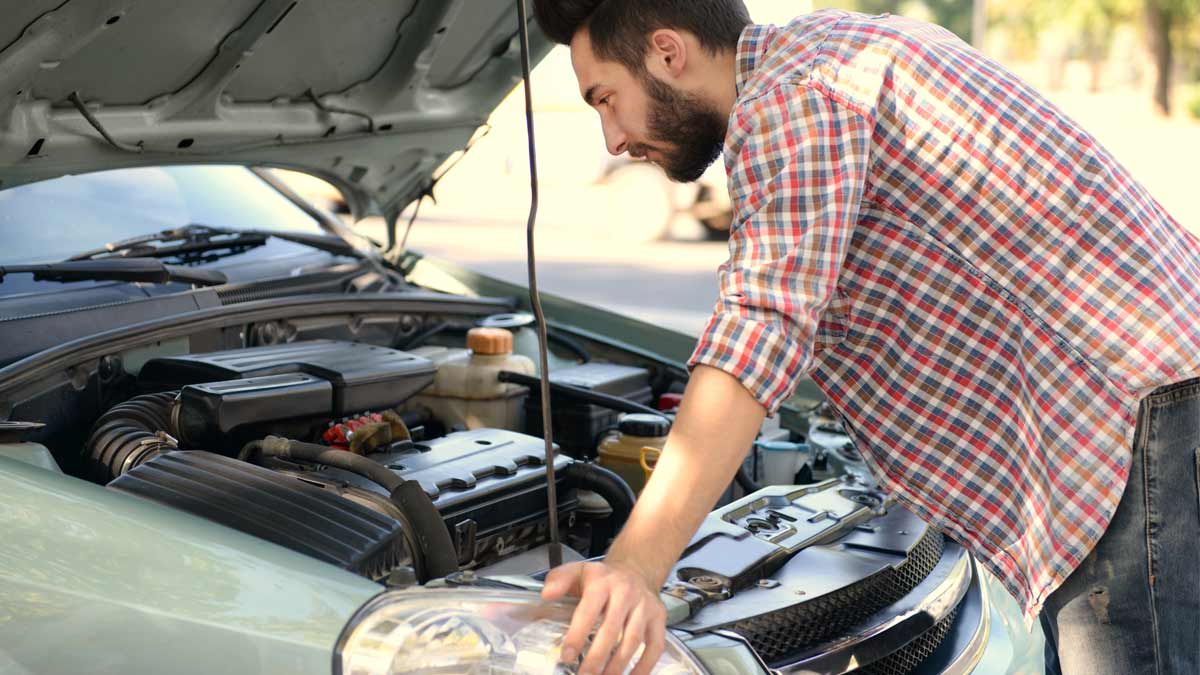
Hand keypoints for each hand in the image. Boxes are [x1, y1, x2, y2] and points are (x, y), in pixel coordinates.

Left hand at [541, 559, 667, 674]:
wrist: (636, 569)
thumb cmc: (601, 578)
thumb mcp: (577, 571)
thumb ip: (559, 579)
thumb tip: (546, 595)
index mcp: (602, 582)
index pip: (589, 611)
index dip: (577, 635)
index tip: (567, 657)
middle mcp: (626, 593)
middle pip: (611, 630)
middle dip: (596, 658)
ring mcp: (645, 606)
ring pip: (632, 640)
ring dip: (617, 666)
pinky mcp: (659, 618)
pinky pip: (655, 646)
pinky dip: (644, 667)